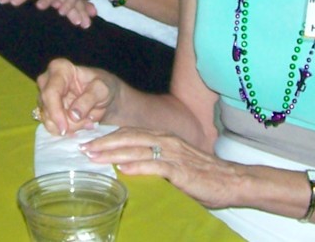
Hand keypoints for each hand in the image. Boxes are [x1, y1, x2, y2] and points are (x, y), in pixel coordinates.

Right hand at [36, 58, 119, 134]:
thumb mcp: (102, 89)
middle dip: (67, 122)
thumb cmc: (103, 87)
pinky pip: (52, 127)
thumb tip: (73, 115)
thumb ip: (89, 99)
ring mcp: (46, 97)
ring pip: (48, 121)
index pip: (50, 92)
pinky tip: (81, 125)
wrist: (104, 96)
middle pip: (47, 109)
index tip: (65, 128)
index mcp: (60, 68)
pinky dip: (68, 130)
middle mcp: (47, 81)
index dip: (55, 112)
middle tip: (88, 123)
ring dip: (69, 127)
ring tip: (88, 122)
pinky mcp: (48, 111)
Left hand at [81, 126, 244, 208]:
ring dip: (112, 152)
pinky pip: (155, 166)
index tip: (88, 142)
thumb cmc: (202, 175)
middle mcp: (166, 141)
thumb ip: (154, 162)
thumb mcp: (174, 164)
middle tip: (82, 148)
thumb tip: (126, 168)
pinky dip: (136, 166)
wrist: (232, 181)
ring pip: (137, 148)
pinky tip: (122, 168)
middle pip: (128, 137)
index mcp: (164, 138)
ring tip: (93, 157)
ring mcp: (173, 154)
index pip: (130, 132)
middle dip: (103, 142)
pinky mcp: (180, 170)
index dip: (108, 136)